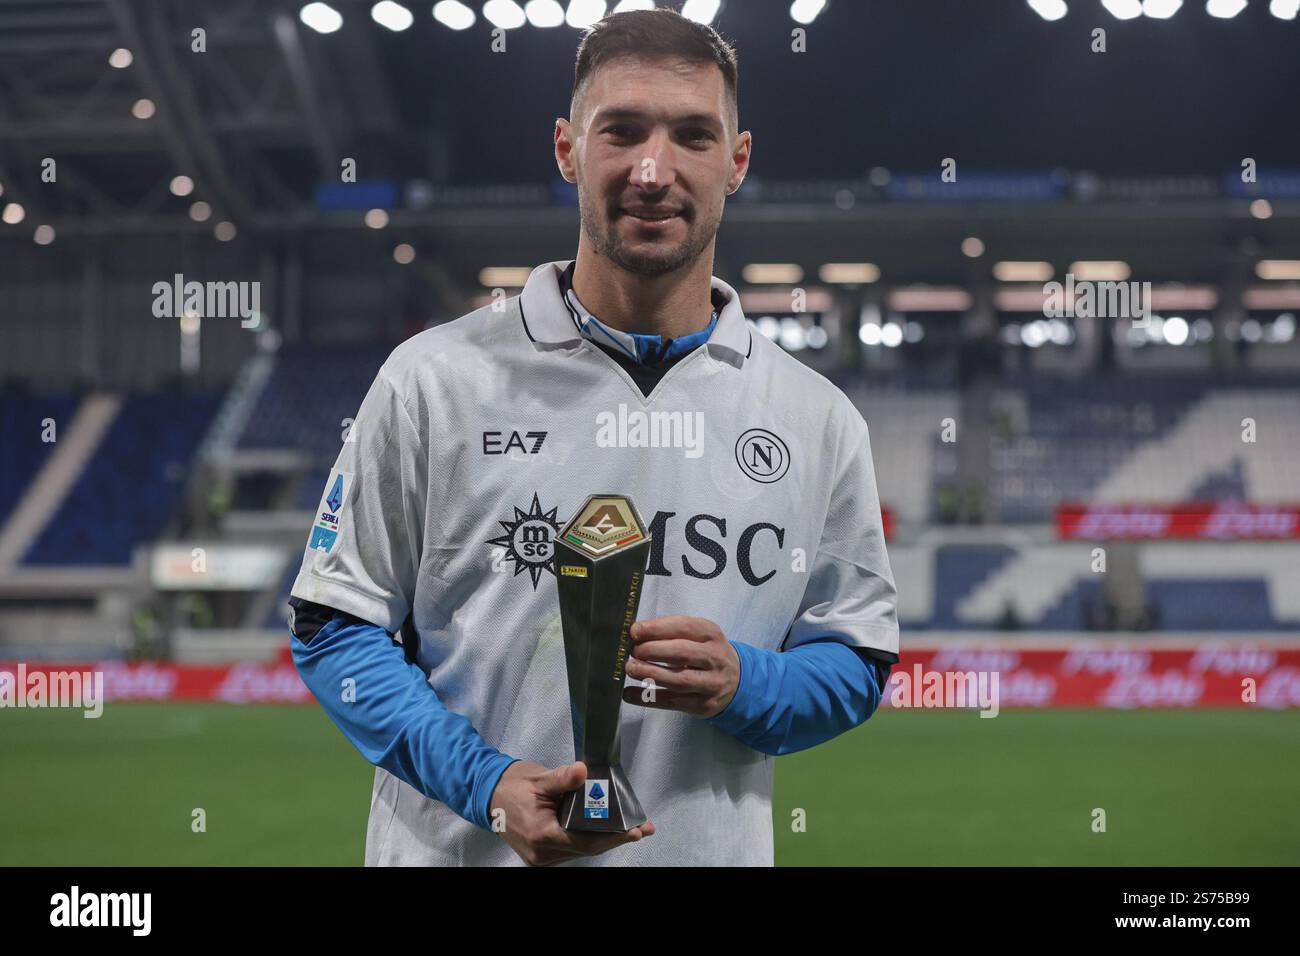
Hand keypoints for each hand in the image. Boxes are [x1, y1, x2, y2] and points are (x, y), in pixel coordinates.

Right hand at [488, 760, 654, 866]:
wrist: (489, 796)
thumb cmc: (513, 786)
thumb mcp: (540, 778)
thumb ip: (563, 778)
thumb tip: (582, 771)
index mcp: (541, 834)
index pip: (585, 841)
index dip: (613, 837)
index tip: (636, 830)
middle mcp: (542, 853)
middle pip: (587, 849)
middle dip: (615, 838)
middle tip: (642, 828)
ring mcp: (541, 857)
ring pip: (580, 851)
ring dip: (604, 840)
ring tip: (628, 827)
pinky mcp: (541, 855)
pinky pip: (571, 849)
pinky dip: (588, 839)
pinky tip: (605, 830)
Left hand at [622, 615, 740, 717]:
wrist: (738, 682)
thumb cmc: (708, 654)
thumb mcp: (700, 636)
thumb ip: (673, 633)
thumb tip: (637, 635)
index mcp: (711, 634)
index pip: (684, 627)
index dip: (657, 628)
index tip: (634, 631)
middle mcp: (715, 658)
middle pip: (682, 653)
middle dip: (652, 651)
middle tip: (633, 651)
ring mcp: (711, 683)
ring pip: (679, 679)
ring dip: (650, 674)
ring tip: (630, 668)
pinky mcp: (703, 705)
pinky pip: (672, 702)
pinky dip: (648, 698)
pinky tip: (629, 693)